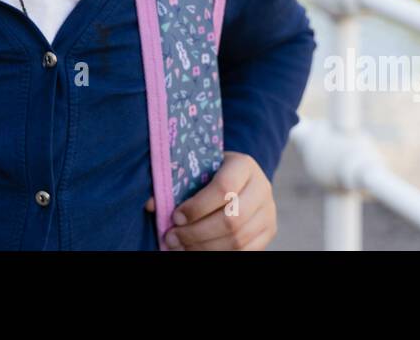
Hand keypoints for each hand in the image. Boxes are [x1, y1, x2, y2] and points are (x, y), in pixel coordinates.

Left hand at [143, 151, 275, 249]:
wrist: (240, 180)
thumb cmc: (211, 172)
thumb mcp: (198, 169)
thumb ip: (176, 183)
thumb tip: (151, 205)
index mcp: (244, 165)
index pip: (224, 188)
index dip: (197, 206)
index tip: (175, 216)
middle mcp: (262, 187)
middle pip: (232, 219)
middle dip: (197, 232)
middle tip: (172, 237)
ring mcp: (268, 211)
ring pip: (237, 239)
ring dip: (204, 248)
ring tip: (180, 246)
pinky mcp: (269, 231)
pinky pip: (244, 251)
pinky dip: (218, 254)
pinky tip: (197, 251)